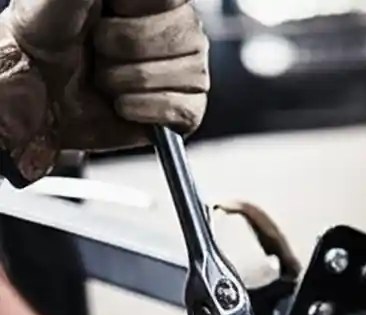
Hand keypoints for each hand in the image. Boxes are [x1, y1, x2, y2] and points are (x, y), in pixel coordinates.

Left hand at [0, 0, 207, 181]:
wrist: (36, 88)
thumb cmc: (45, 34)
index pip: (172, 1)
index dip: (135, 13)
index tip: (104, 16)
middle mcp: (179, 30)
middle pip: (183, 40)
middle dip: (125, 50)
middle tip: (99, 49)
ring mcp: (186, 70)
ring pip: (185, 76)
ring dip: (128, 82)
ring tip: (105, 78)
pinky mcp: (183, 110)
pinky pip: (184, 111)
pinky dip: (144, 110)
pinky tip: (122, 103)